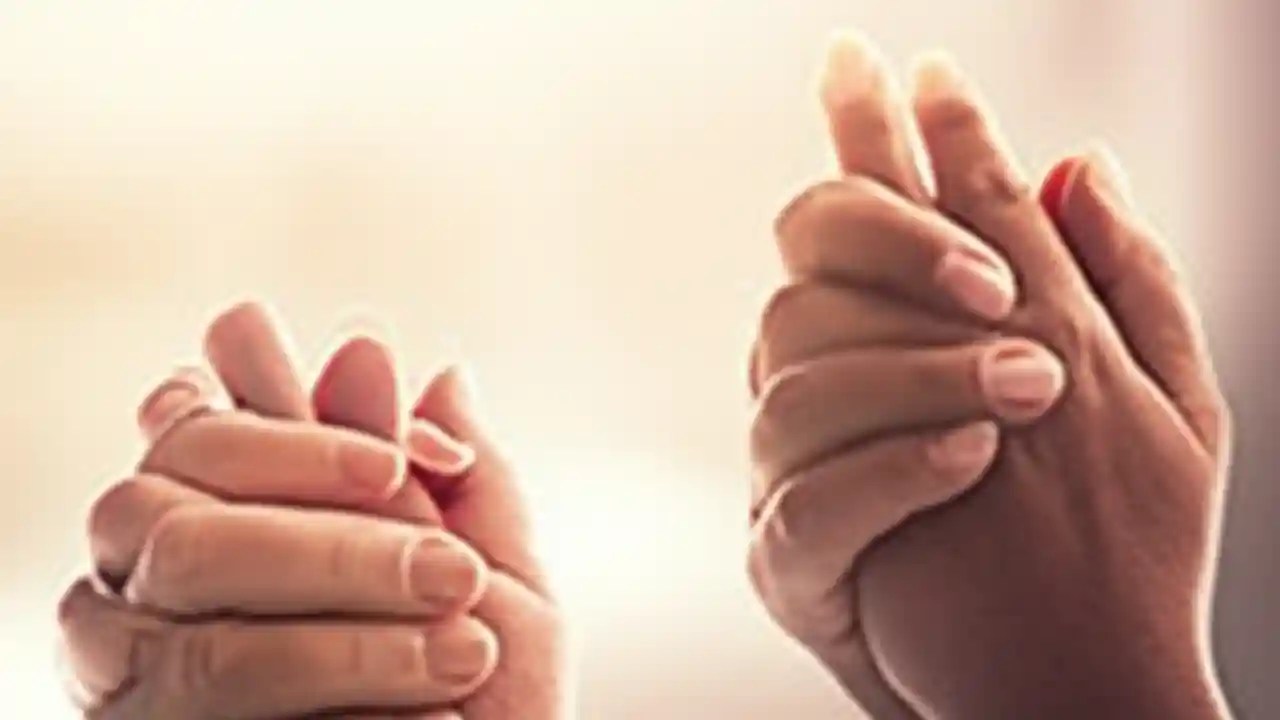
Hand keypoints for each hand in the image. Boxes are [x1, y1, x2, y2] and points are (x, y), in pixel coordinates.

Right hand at [59, 369, 495, 718]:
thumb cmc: (494, 698)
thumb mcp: (499, 580)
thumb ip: (443, 475)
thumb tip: (387, 353)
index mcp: (240, 514)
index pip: (199, 432)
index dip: (290, 438)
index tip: (394, 465)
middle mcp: (162, 587)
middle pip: (181, 527)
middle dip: (334, 550)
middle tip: (455, 576)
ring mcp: (143, 675)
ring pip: (201, 631)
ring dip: (350, 646)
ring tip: (465, 653)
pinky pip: (212, 703)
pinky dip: (336, 704)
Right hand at [747, 37, 1067, 718]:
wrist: (1067, 703)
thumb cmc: (1111, 552)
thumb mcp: (1153, 404)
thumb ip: (1116, 280)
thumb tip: (1078, 161)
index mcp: (904, 337)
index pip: (865, 205)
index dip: (866, 132)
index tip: (870, 62)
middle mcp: (834, 387)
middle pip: (805, 265)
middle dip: (900, 248)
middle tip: (1000, 285)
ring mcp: (798, 475)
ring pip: (799, 375)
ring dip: (919, 369)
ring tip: (1026, 393)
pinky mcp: (790, 566)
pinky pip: (805, 499)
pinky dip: (892, 465)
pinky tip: (970, 456)